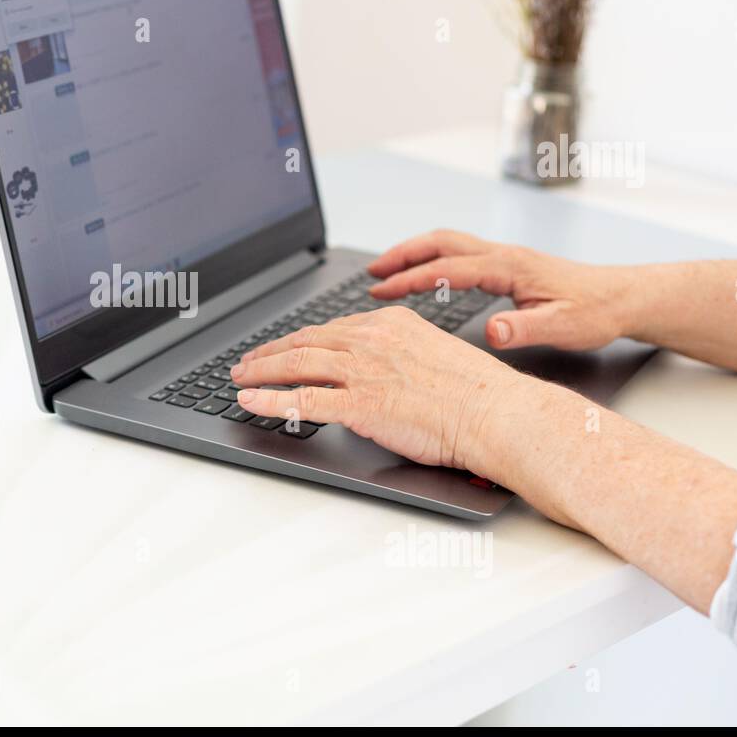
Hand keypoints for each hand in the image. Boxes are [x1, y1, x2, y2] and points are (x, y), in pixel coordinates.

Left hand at [230, 306, 531, 472]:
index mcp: (389, 323)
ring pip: (296, 364)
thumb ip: (397, 353)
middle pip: (305, 341)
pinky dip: (269, 400)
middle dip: (269, 352)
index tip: (281, 347)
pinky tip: (250, 402)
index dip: (298, 339)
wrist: (497, 414)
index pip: (330, 327)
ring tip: (239, 379)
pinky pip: (302, 400)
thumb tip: (375, 368)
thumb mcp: (431, 353)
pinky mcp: (361, 403)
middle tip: (247, 362)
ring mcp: (364, 370)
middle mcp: (372, 339)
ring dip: (260, 372)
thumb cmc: (476, 393)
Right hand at [367, 229, 631, 350]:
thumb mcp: (563, 326)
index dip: (410, 279)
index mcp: (509, 267)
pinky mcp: (508, 264)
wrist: (623, 298)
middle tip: (371, 273)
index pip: (447, 268)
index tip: (382, 290)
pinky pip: (459, 253)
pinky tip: (425, 275)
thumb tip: (493, 330)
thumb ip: (525, 328)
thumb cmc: (596, 311)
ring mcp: (505, 257)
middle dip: (401, 255)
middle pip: (440, 243)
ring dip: (414, 253)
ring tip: (386, 271)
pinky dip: (432, 258)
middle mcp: (503, 255)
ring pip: (448, 244)